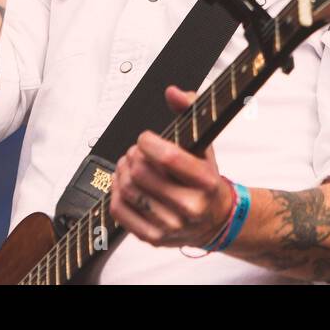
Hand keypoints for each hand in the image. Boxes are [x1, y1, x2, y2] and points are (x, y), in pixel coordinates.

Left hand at [108, 85, 234, 247]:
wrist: (215, 220)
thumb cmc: (205, 179)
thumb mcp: (204, 144)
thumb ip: (190, 111)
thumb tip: (172, 92)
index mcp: (206, 182)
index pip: (168, 157)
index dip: (148, 142)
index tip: (146, 138)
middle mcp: (190, 207)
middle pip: (142, 173)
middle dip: (133, 155)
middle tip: (136, 151)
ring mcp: (170, 226)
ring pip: (128, 190)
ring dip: (122, 170)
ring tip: (128, 164)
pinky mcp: (152, 237)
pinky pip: (119, 211)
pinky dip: (115, 191)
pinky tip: (123, 182)